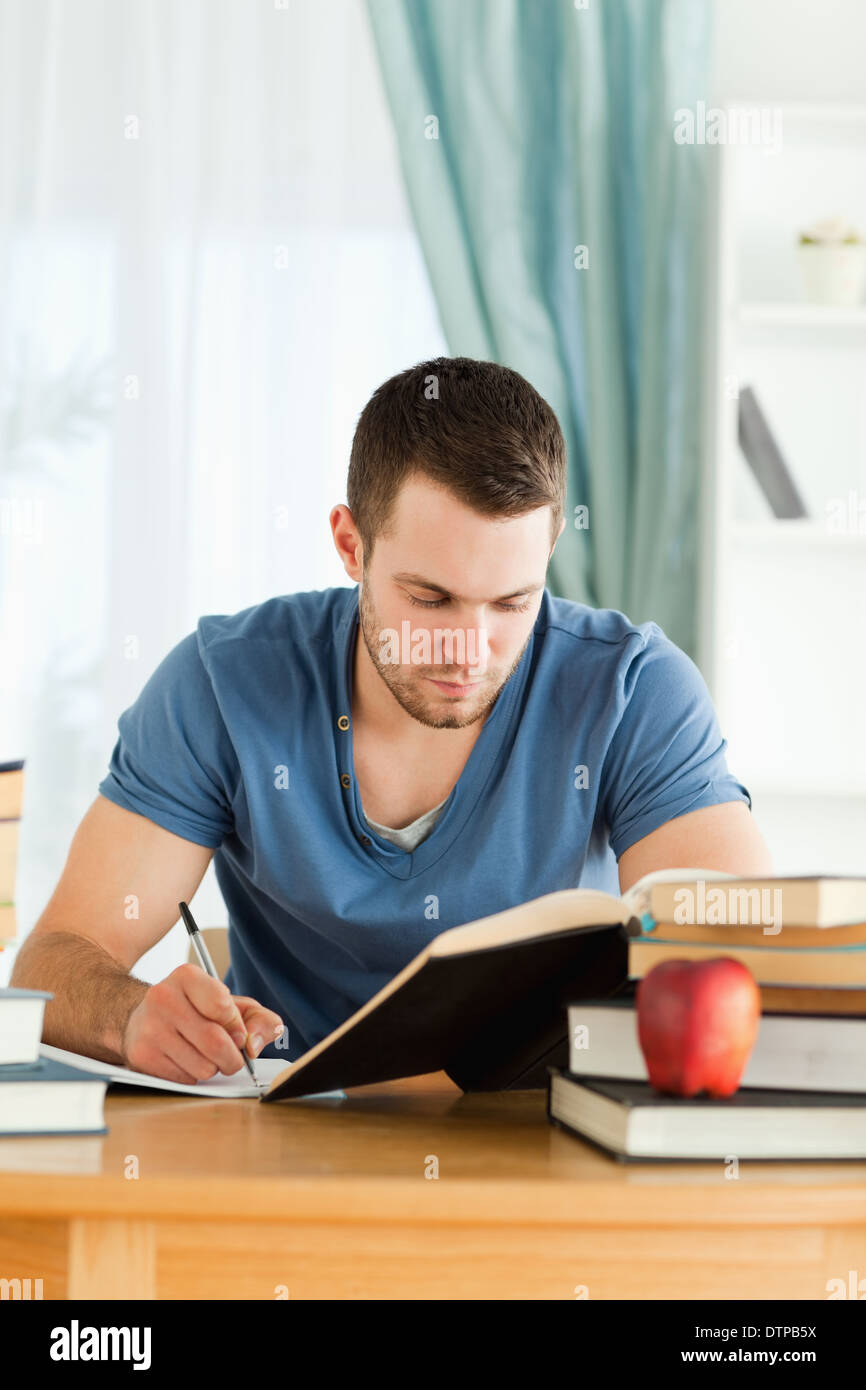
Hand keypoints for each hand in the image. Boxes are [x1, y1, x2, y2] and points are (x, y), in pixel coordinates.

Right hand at [121, 963, 282, 1082]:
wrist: (144, 1018)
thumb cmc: (197, 1010)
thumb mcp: (233, 1004)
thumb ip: (259, 1018)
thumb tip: (253, 1045)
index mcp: (187, 977)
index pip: (223, 1007)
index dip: (238, 1027)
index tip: (238, 1033)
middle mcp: (163, 998)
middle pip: (215, 1042)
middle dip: (232, 1057)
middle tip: (231, 1055)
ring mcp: (149, 1028)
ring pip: (203, 1066)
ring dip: (213, 1067)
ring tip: (204, 1054)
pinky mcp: (141, 1055)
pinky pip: (185, 1079)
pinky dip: (193, 1075)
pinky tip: (184, 1059)